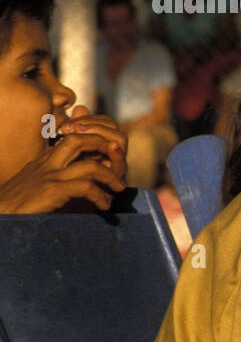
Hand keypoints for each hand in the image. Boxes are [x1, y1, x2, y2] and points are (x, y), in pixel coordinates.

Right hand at [0, 132, 127, 214]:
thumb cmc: (20, 202)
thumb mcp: (40, 183)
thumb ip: (62, 174)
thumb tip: (84, 179)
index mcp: (46, 158)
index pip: (74, 136)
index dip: (95, 141)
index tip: (109, 156)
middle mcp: (48, 162)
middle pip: (80, 139)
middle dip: (105, 148)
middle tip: (119, 163)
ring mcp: (50, 175)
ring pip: (90, 166)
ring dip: (111, 177)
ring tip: (119, 188)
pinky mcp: (52, 191)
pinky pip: (86, 187)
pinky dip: (100, 196)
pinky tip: (104, 205)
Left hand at [62, 106, 128, 180]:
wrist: (54, 213)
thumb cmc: (57, 184)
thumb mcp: (62, 154)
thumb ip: (72, 132)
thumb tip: (80, 106)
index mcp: (98, 149)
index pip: (104, 123)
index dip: (90, 118)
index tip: (69, 123)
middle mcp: (109, 158)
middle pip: (113, 128)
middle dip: (96, 123)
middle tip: (72, 127)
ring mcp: (113, 171)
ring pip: (119, 141)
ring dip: (103, 133)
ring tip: (81, 132)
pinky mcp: (114, 185)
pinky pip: (120, 166)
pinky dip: (117, 154)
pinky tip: (110, 146)